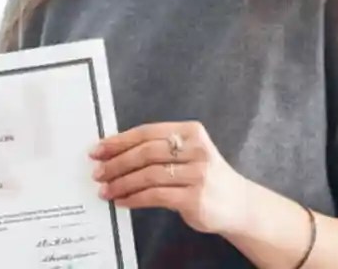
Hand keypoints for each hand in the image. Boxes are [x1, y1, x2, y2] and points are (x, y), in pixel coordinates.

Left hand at [91, 121, 252, 234]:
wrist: (240, 205)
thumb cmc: (204, 176)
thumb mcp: (187, 154)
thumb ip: (157, 149)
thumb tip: (111, 153)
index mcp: (190, 132)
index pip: (146, 132)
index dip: (118, 141)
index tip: (97, 150)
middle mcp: (196, 150)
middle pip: (145, 153)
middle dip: (116, 163)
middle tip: (97, 171)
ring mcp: (198, 175)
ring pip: (148, 175)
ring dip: (121, 183)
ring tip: (105, 189)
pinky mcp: (195, 198)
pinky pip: (155, 196)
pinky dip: (134, 198)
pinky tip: (122, 201)